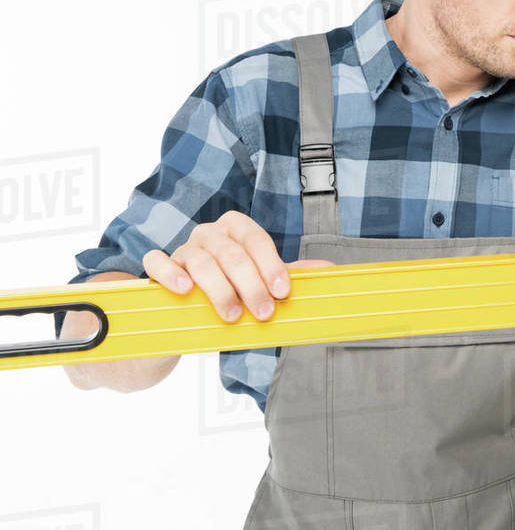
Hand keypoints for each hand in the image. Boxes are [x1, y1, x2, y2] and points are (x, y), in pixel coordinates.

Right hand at [143, 211, 332, 322]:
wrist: (185, 312)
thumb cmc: (229, 289)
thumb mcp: (259, 282)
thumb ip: (288, 274)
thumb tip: (327, 269)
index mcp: (235, 230)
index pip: (255, 239)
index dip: (270, 264)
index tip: (283, 292)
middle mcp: (208, 235)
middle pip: (231, 253)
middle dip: (251, 284)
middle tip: (264, 312)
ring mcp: (181, 249)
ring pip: (200, 261)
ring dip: (219, 289)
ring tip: (232, 314)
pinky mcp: (157, 268)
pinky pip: (158, 262)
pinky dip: (170, 274)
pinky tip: (185, 289)